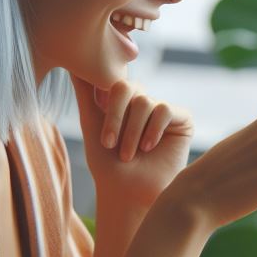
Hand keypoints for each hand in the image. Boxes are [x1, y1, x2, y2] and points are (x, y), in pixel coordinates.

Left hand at [72, 76, 194, 209]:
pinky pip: (165, 110)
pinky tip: (148, 148)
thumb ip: (86, 92)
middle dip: (116, 119)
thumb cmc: (108, 165)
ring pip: (145, 102)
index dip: (107, 109)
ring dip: (132, 132)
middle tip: (110, 145)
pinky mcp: (182, 120)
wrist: (129, 192)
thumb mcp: (91, 124)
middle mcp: (144, 102)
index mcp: (123, 101)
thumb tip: (73, 63)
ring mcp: (164, 110)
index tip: (104, 138)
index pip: (113, 84)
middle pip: (128, 89)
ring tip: (129, 155)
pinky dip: (153, 130)